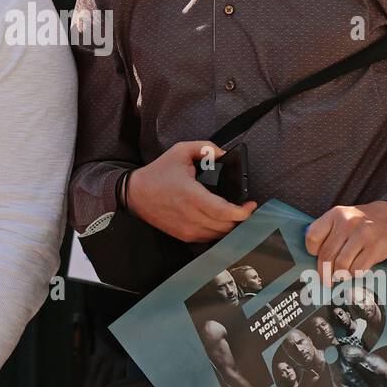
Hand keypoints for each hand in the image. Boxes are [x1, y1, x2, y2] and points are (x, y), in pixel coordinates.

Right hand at [124, 140, 256, 243]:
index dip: (242, 212)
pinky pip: (209, 238)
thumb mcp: (180, 151)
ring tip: (236, 214)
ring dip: (231, 226)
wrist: (136, 194)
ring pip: (219, 235)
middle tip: (247, 208)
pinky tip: (221, 221)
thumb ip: (205, 148)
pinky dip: (218, 231)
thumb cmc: (158, 173)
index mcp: (191, 195)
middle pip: (225, 226)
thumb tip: (223, 153)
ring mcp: (187, 229)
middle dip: (241, 218)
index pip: (223, 211)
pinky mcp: (184, 236)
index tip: (251, 205)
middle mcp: (190, 215)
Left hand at [305, 201, 386, 281]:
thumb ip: (332, 233)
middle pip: (326, 255)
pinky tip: (356, 271)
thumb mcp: (346, 217)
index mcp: (336, 214)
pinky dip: (354, 274)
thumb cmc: (368, 221)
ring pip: (340, 265)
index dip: (313, 252)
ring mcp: (362, 235)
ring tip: (342, 276)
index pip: (312, 237)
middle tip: (326, 279)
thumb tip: (319, 259)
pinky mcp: (375, 247)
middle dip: (324, 272)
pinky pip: (357, 268)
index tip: (316, 258)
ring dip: (339, 275)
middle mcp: (347, 223)